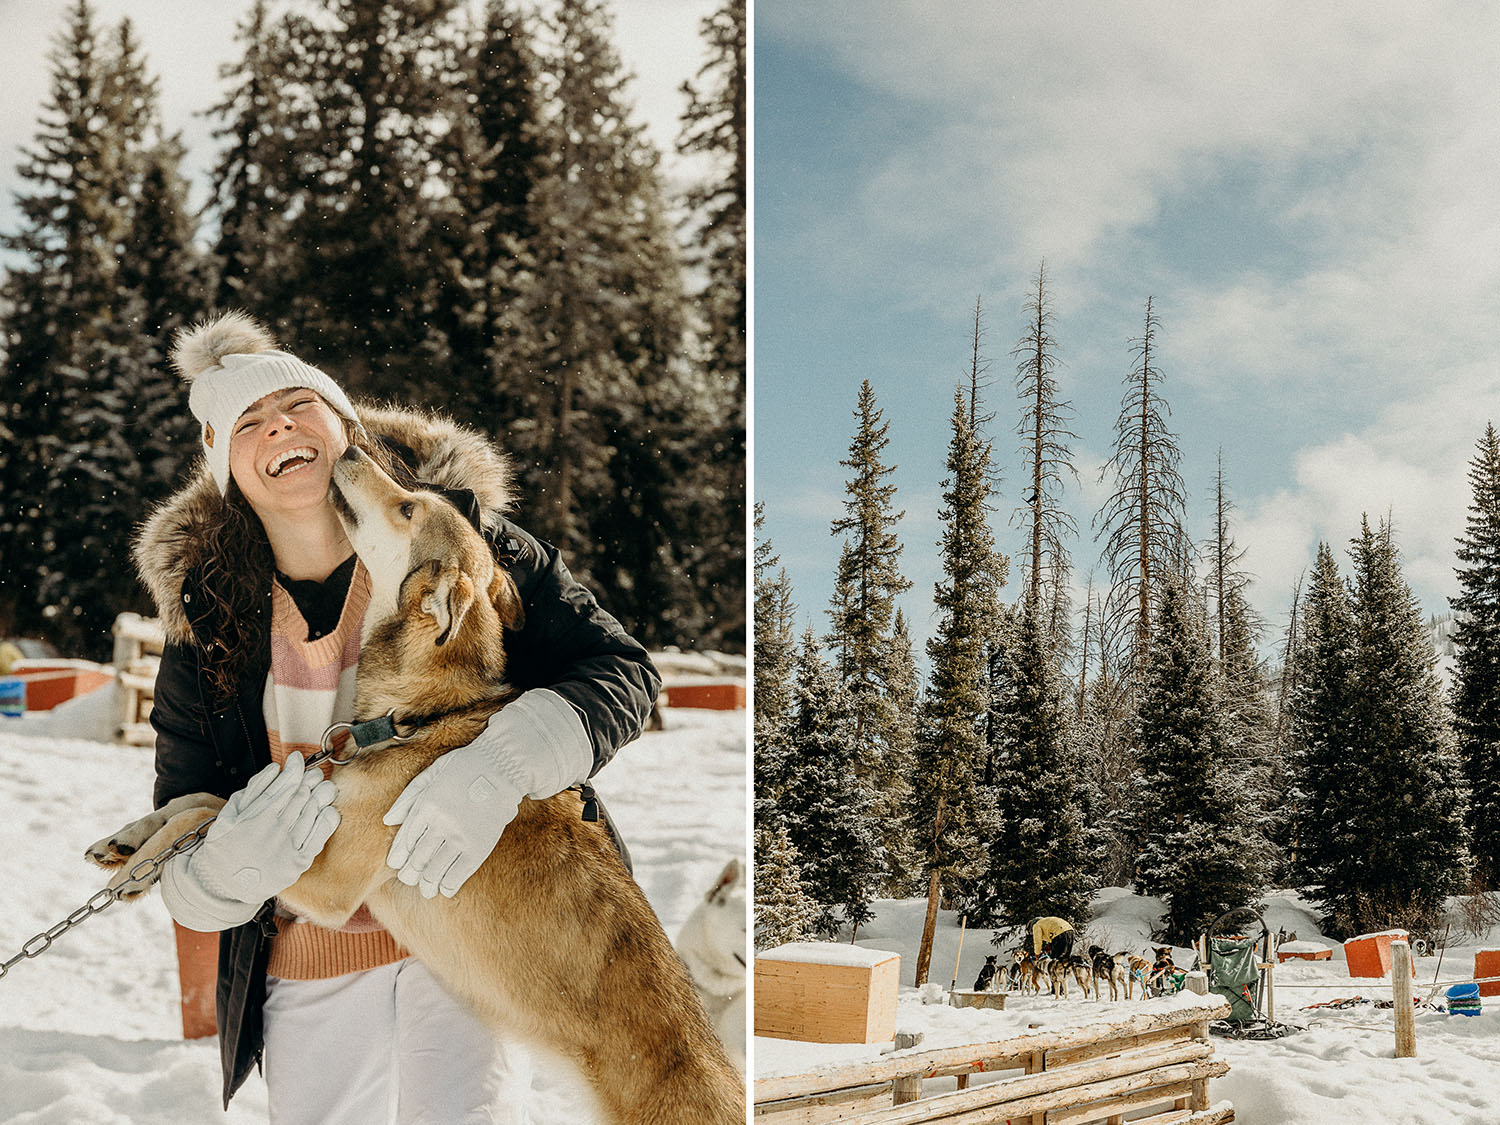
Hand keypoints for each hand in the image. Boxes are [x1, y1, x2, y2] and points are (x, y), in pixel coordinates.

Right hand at [190, 751, 339, 903]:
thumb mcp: (229, 815)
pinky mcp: (298, 863)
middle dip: (309, 780)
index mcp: (256, 819)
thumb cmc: (224, 847)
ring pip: (312, 813)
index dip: (294, 770)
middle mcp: (274, 833)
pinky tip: (327, 809)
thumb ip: (253, 790)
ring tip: (323, 787)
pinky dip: (327, 820)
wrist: (223, 886)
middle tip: (314, 773)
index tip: (297, 760)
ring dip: (320, 796)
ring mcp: (288, 849)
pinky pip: (319, 836)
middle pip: (300, 797)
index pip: (283, 787)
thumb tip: (275, 769)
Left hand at [383, 745, 523, 897]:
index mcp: (426, 805)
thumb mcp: (432, 773)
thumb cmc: (466, 768)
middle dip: (410, 874)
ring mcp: (459, 838)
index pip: (405, 841)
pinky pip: (457, 876)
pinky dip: (448, 886)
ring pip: (434, 872)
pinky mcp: (478, 848)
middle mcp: (440, 824)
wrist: (503, 768)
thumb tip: (387, 820)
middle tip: (410, 879)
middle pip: (417, 860)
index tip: (398, 865)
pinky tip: (446, 887)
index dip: (399, 857)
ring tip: (427, 888)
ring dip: (427, 885)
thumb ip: (408, 797)